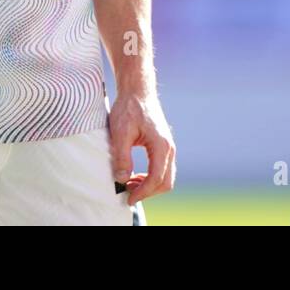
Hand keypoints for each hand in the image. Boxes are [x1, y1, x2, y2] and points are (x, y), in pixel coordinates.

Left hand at [108, 90, 174, 206]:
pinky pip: (163, 168)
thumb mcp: (120, 132)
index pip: (156, 178)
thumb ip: (122, 157)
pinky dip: (151, 177)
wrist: (137, 91)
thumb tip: (122, 179)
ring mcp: (168, 147)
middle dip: (148, 192)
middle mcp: (169, 148)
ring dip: (149, 185)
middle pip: (166, 182)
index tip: (128, 198)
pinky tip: (135, 175)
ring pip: (166, 176)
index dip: (143, 192)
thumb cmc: (128, 108)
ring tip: (129, 185)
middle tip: (128, 194)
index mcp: (161, 145)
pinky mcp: (163, 145)